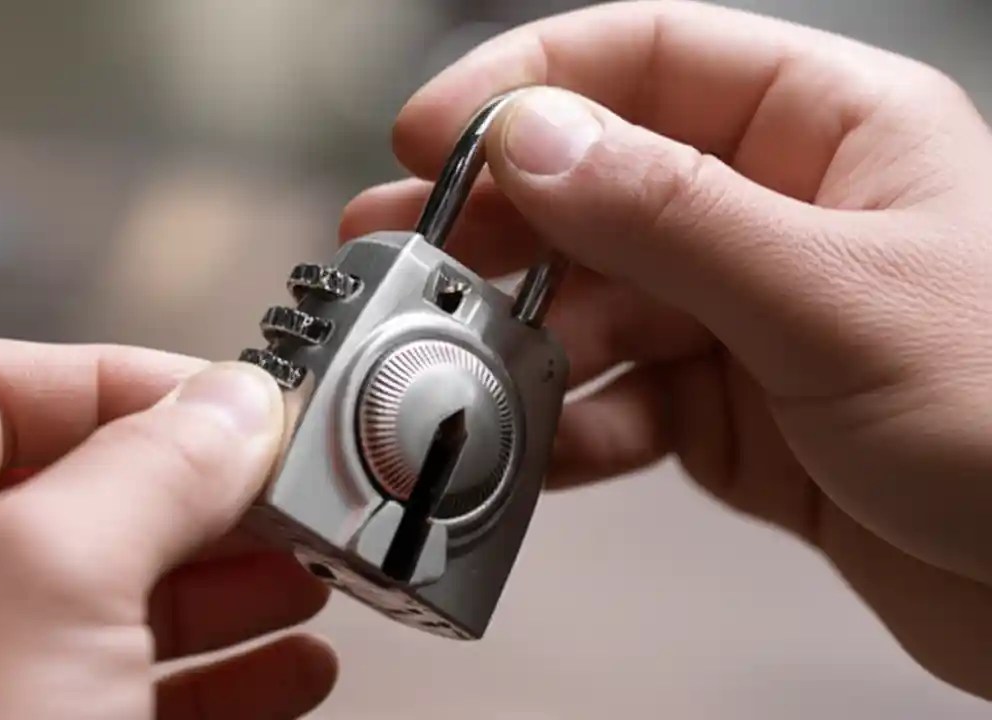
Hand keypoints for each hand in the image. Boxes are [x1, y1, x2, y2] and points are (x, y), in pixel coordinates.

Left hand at [0, 340, 335, 718]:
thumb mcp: (47, 578)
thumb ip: (151, 467)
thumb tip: (230, 404)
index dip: (113, 380)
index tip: (223, 400)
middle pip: (72, 494)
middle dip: (195, 491)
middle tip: (288, 489)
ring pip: (117, 599)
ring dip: (228, 583)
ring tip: (309, 574)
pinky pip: (142, 695)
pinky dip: (228, 678)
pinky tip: (290, 672)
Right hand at [343, 0, 991, 698]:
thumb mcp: (836, 298)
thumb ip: (672, 216)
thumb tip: (533, 143)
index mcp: (829, 134)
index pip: (648, 61)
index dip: (529, 87)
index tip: (431, 135)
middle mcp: (780, 217)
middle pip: (600, 187)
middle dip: (496, 222)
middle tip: (402, 254)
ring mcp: (752, 321)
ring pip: (599, 303)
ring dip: (523, 337)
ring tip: (457, 369)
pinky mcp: (737, 419)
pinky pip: (623, 405)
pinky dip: (571, 428)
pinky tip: (535, 450)